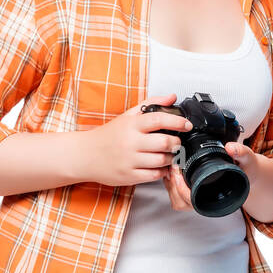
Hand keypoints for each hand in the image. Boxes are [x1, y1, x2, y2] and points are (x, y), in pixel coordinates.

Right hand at [78, 93, 193, 188]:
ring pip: (161, 160)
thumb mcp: (128, 115)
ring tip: (169, 154)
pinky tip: (161, 166)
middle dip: (176, 142)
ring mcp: (129, 160)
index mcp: (131, 125)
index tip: (187, 125)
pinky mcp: (129, 176)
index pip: (159, 120)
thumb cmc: (109, 135)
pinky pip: (153, 175)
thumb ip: (152, 104)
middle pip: (164, 142)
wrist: (86, 155)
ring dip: (171, 158)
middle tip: (176, 142)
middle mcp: (130, 142)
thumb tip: (172, 97)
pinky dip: (162, 171)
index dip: (177, 122)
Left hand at [161, 139, 262, 211]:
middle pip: (179, 201)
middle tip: (171, 165)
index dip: (180, 186)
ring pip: (176, 200)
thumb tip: (231, 148)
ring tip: (172, 168)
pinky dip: (173, 184)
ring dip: (170, 184)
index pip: (191, 199)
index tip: (176, 169)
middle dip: (171, 183)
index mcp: (215, 194)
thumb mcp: (247, 159)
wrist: (249, 173)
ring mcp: (200, 198)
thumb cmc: (246, 169)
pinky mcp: (195, 194)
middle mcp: (206, 200)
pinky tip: (174, 171)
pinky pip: (178, 196)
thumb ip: (241, 152)